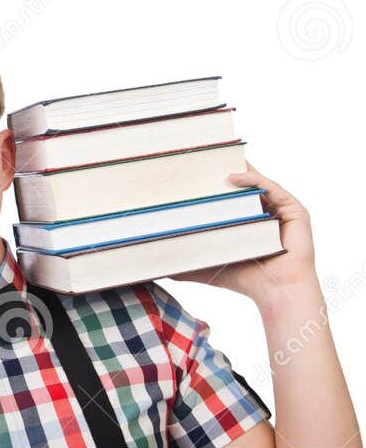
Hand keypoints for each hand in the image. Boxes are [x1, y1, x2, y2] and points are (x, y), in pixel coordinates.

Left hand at [174, 163, 318, 309]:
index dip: (211, 181)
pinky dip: (252, 179)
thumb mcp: (207, 265)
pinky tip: (231, 177)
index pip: (227, 194)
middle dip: (221, 168)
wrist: (277, 293)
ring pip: (256, 182)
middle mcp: (265, 209)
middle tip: (199, 155)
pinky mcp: (294, 210)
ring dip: (234, 168)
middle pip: (241, 184)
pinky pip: (271, 187)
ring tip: (212, 158)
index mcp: (247, 219)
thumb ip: (185, 259)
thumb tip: (153, 263)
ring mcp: (281, 208)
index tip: (190, 168)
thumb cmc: (244, 280)